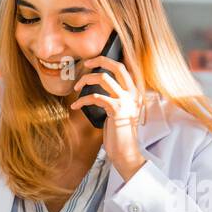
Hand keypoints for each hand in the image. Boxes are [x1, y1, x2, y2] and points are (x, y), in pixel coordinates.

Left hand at [70, 54, 147, 180]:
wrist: (125, 151)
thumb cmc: (119, 133)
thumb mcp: (120, 112)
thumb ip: (115, 97)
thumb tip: (98, 85)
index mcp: (135, 93)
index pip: (124, 69)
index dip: (109, 60)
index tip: (94, 61)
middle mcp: (133, 93)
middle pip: (117, 66)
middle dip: (99, 60)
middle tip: (86, 63)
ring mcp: (126, 100)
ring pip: (103, 77)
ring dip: (86, 80)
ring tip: (77, 87)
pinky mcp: (116, 109)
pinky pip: (95, 97)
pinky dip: (82, 100)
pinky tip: (75, 105)